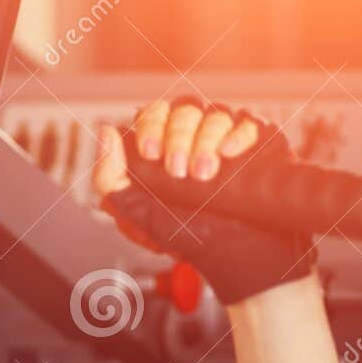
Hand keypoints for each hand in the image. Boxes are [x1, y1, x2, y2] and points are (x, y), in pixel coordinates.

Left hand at [91, 96, 317, 306]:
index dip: (150, 125)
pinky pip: (249, 123)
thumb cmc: (183, 235)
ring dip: (206, 141)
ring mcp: (225, 138)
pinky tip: (230, 156)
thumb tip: (106, 131)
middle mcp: (193, 136)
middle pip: (183, 109)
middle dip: (178, 137)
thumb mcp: (137, 215)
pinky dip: (238, 136)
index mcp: (162, 146)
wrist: (235, 253)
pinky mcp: (255, 145)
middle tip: (179, 171)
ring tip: (205, 176)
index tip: (151, 154)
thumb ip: (109, 179)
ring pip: (214, 115)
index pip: (152, 113)